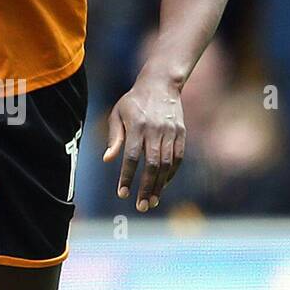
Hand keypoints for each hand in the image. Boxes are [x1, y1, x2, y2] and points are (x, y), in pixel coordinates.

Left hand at [103, 72, 185, 210]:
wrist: (161, 84)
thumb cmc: (134, 101)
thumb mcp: (118, 114)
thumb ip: (114, 137)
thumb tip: (107, 160)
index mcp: (137, 125)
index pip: (131, 156)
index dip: (127, 176)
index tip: (122, 193)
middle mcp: (155, 130)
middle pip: (152, 164)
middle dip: (146, 188)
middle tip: (141, 206)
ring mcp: (171, 132)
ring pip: (166, 164)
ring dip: (160, 185)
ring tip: (152, 201)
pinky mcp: (181, 133)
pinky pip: (178, 158)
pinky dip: (171, 173)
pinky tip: (164, 185)